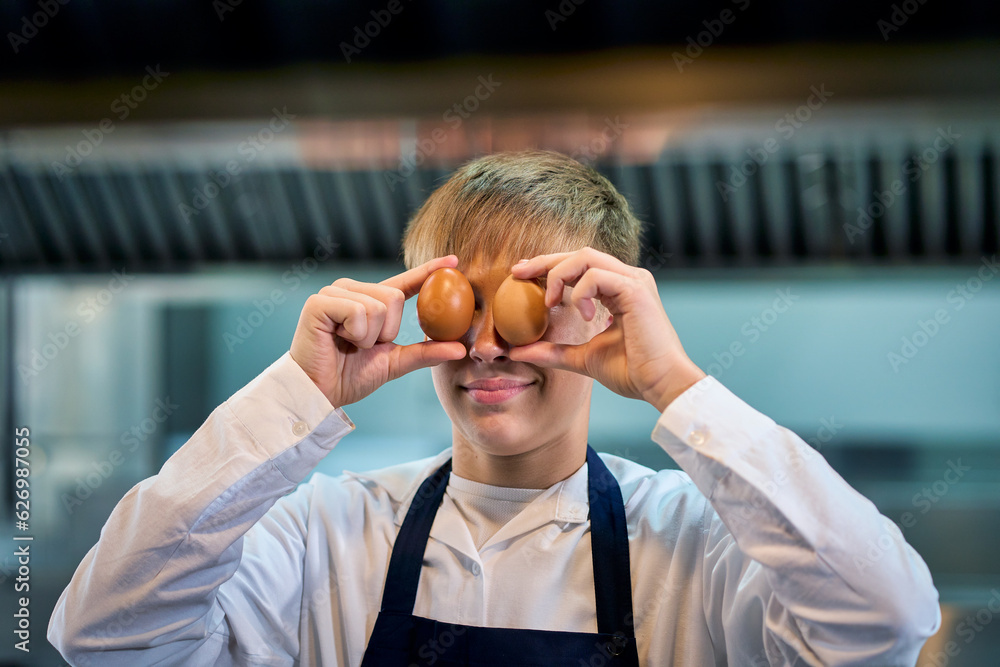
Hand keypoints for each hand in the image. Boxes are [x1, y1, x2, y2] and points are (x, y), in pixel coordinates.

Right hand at [289, 256, 466, 407]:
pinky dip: (356, 334)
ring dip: (370, 336)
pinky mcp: (319, 302)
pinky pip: (358, 312)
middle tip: (364, 344)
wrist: (320, 392)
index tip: (454, 259)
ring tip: (348, 343)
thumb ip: (425, 353)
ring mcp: (334, 293)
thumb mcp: (395, 362)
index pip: (405, 282)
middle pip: (394, 297)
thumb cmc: (351, 376)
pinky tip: (338, 339)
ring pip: (378, 306)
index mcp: (370, 300)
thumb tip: (460, 350)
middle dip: (387, 330)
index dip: (428, 270)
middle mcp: (352, 290)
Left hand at [509, 247, 705, 411]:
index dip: (549, 267)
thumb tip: (517, 352)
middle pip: (579, 254)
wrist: (660, 384)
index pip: (580, 266)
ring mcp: (634, 281)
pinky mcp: (636, 289)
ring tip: (549, 302)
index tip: (521, 276)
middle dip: (545, 261)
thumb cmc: (631, 372)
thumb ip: (552, 351)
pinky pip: (596, 276)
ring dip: (559, 275)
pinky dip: (580, 292)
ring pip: (586, 257)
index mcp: (619, 290)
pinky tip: (582, 315)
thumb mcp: (582, 358)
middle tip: (518, 272)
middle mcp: (628, 279)